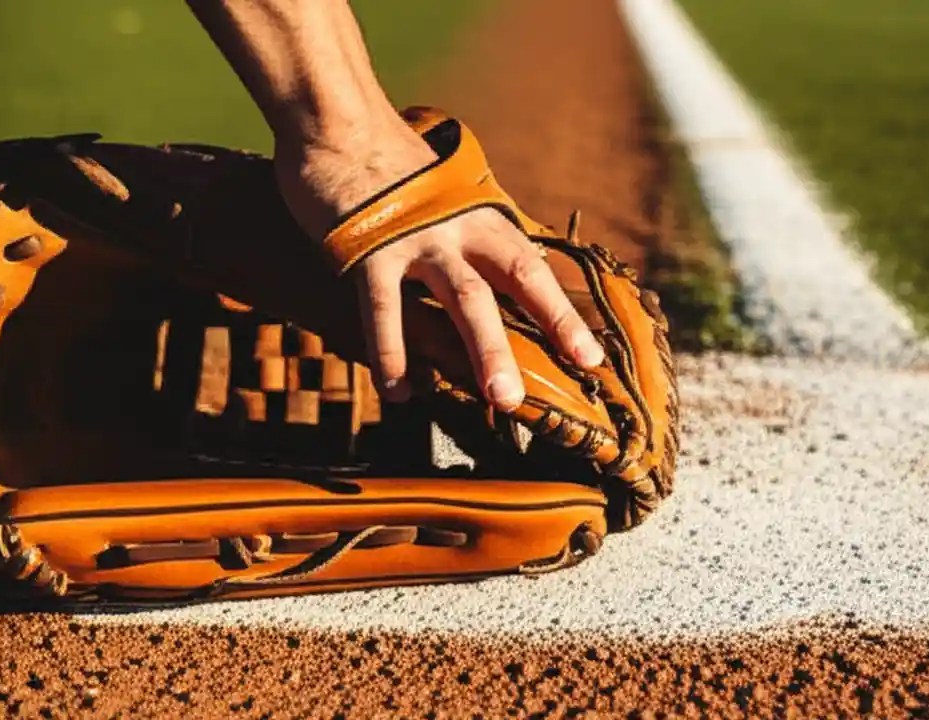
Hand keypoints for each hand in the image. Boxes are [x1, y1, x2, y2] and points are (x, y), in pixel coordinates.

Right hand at [273, 118, 604, 410]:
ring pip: (465, 299)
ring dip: (485, 350)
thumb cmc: (391, 171)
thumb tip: (503, 276)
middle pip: (518, 280)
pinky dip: (391, 351)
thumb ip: (472, 235)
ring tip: (500, 398)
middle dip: (548, 330)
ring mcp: (419, 239)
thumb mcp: (446, 198)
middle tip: (569, 380)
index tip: (593, 357)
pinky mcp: (371, 248)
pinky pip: (384, 309)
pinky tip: (397, 390)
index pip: (535, 271)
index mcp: (483, 220)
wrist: (336, 126)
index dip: (564, 315)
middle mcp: (462, 228)